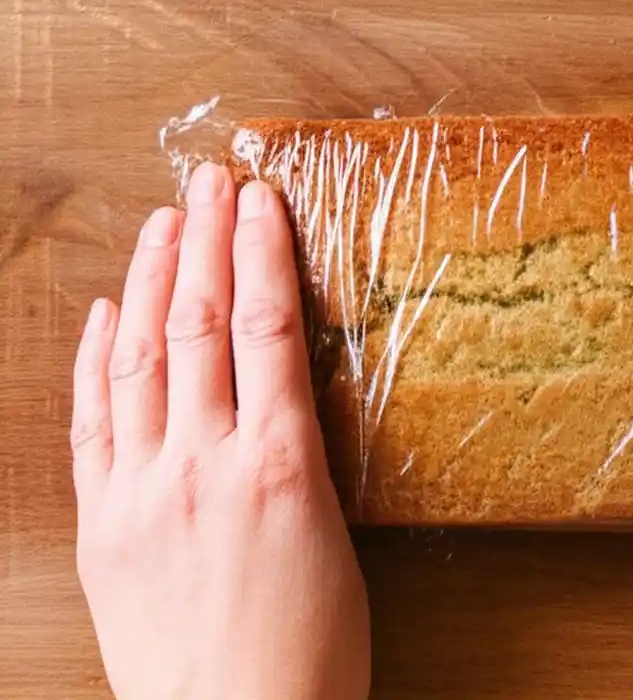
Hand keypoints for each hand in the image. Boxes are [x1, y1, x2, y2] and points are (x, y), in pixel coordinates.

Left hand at [70, 163, 370, 699]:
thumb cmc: (309, 657)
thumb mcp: (336, 546)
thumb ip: (301, 467)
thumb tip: (281, 405)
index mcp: (281, 468)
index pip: (265, 330)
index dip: (259, 254)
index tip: (259, 200)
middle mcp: (205, 465)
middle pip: (198, 326)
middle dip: (204, 243)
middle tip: (209, 183)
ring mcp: (143, 492)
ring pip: (140, 360)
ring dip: (149, 282)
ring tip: (161, 224)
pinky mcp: (102, 526)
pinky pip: (93, 424)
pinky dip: (97, 361)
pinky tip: (104, 316)